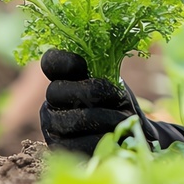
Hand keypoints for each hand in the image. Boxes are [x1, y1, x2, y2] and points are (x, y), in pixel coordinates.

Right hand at [40, 49, 183, 155]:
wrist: (131, 136)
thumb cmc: (120, 102)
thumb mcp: (115, 79)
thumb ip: (107, 61)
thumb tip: (119, 32)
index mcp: (63, 79)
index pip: (52, 62)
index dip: (64, 60)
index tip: (82, 64)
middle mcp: (51, 102)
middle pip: (58, 91)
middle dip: (92, 91)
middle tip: (118, 96)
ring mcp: (52, 128)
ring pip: (70, 119)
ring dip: (103, 117)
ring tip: (122, 118)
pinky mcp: (61, 151)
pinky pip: (76, 144)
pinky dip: (100, 139)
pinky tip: (114, 137)